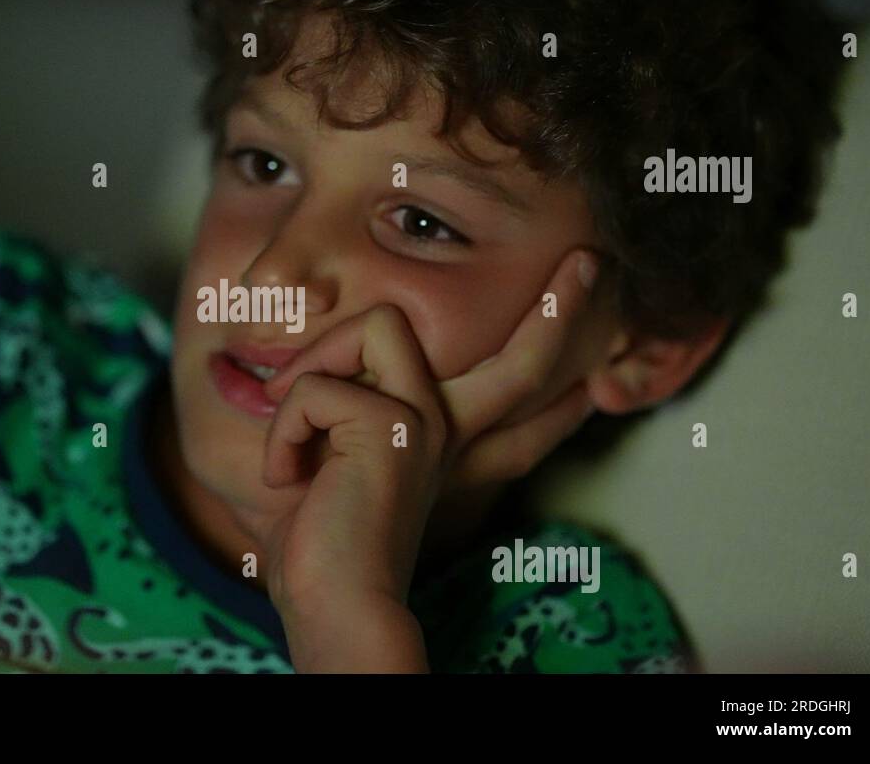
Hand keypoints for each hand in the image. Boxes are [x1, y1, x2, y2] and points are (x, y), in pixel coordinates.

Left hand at [256, 248, 600, 666]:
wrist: (329, 605)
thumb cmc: (318, 546)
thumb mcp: (328, 467)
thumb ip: (331, 422)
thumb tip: (271, 379)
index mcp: (444, 444)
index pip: (515, 403)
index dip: (553, 375)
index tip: (598, 368)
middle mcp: (448, 429)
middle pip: (520, 359)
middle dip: (558, 307)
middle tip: (588, 263)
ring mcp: (427, 424)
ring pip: (381, 321)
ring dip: (309, 366)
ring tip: (294, 432)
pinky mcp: (392, 426)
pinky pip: (313, 386)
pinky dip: (281, 427)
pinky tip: (288, 474)